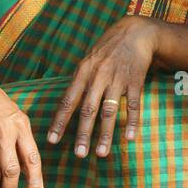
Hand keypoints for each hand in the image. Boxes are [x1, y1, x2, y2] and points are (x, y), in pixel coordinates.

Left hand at [48, 15, 158, 158]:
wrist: (135, 32)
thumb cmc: (108, 48)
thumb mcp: (88, 60)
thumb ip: (79, 82)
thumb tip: (67, 106)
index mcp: (83, 72)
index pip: (68, 101)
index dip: (60, 122)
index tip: (52, 141)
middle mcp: (99, 77)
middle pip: (88, 110)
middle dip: (83, 134)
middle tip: (79, 155)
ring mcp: (118, 79)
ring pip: (109, 111)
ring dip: (105, 134)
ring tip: (101, 153)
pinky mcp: (135, 81)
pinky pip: (133, 105)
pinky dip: (132, 122)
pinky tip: (129, 137)